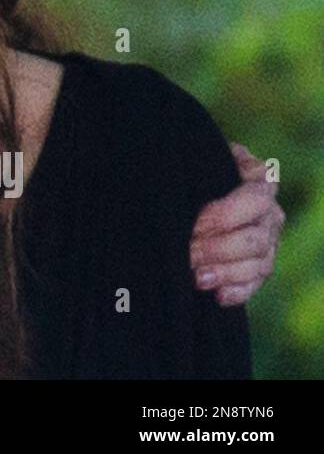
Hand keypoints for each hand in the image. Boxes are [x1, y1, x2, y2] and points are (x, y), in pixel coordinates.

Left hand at [189, 143, 283, 305]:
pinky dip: (237, 292)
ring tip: (197, 277)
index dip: (224, 215)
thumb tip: (186, 173)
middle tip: (188, 252)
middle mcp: (270, 211)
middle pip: (255, 237)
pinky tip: (216, 295)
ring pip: (259, 264)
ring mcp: (268, 241)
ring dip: (226, 273)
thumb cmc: (188, 167)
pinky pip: (254, 284)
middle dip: (219, 249)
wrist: (185, 186)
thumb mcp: (193, 158)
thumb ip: (197, 163)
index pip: (254, 199)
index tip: (194, 223)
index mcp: (260, 180)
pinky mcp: (258, 266)